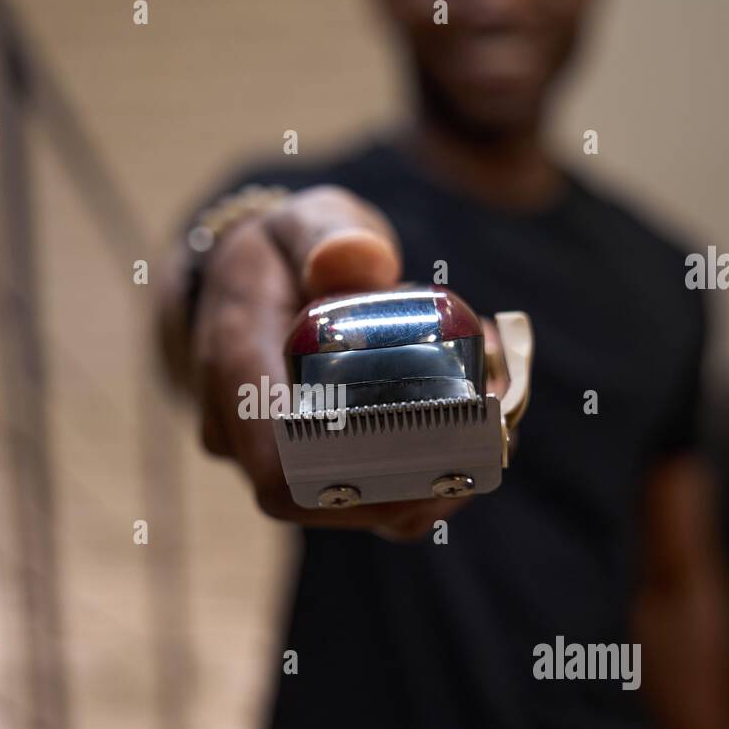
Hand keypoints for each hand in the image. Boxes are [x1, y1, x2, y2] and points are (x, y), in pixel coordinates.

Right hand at [189, 185, 479, 539]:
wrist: (242, 286)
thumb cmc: (279, 252)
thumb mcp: (302, 222)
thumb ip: (328, 233)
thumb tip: (362, 261)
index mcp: (233, 371)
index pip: (278, 469)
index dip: (354, 482)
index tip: (437, 449)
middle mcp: (239, 431)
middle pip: (330, 499)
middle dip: (418, 477)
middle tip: (494, 421)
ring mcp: (270, 459)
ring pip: (356, 505)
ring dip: (432, 479)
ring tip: (494, 420)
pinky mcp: (305, 468)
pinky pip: (364, 494)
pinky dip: (423, 476)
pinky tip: (472, 435)